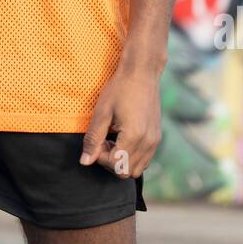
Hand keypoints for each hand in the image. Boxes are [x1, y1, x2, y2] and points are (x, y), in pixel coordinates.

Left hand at [79, 54, 162, 178]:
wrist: (142, 72)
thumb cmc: (120, 88)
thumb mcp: (102, 112)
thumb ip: (93, 139)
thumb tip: (85, 161)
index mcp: (134, 136)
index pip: (115, 165)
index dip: (100, 157)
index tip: (97, 140)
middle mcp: (148, 142)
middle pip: (126, 171)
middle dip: (111, 161)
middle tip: (103, 141)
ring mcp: (155, 141)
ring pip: (136, 169)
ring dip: (121, 160)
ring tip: (113, 139)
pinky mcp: (157, 137)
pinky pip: (144, 159)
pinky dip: (131, 156)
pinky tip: (123, 138)